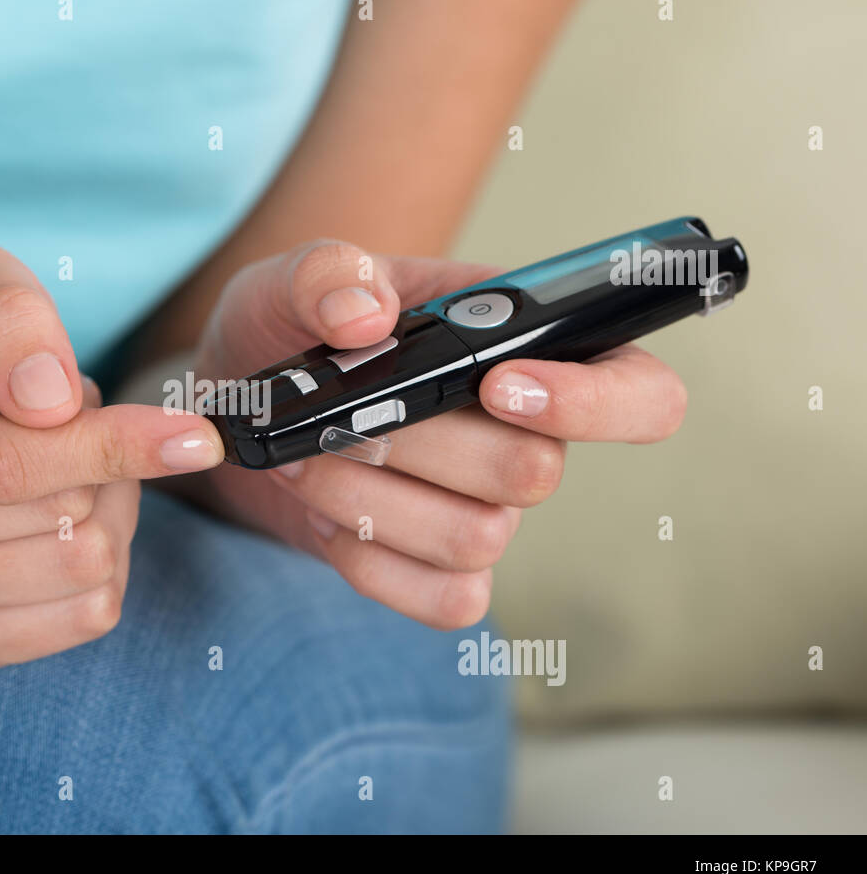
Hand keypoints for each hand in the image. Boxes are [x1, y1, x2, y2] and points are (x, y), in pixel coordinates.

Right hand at [0, 245, 223, 666]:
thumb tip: (52, 402)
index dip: (106, 448)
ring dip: (107, 510)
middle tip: (72, 426)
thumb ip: (5, 316)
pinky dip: (104, 566)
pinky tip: (63, 525)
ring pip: (79, 569)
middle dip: (101, 461)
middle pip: (54, 516)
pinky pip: (81, 619)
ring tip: (65, 471)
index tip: (194, 436)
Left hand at [193, 241, 686, 629]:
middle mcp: (523, 435)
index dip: (595, 401)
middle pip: (535, 474)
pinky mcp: (441, 571)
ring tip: (308, 459)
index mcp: (522, 345)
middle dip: (417, 446)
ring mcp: (485, 510)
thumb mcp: (287, 282)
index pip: (638, 389)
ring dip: (374, 500)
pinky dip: (373, 563)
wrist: (236, 413)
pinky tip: (329, 519)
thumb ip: (326, 274)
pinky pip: (448, 599)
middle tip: (336, 419)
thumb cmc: (282, 333)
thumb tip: (368, 316)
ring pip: (480, 539)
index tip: (500, 386)